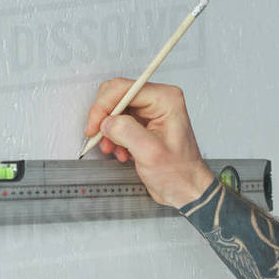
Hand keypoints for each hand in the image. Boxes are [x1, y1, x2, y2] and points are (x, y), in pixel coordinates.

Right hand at [84, 78, 215, 208]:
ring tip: (112, 147)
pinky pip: (118, 123)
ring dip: (108, 131)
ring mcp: (150, 113)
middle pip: (116, 96)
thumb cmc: (179, 173)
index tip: (94, 125)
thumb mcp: (150, 153)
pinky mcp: (142, 125)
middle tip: (97, 134)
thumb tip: (107, 122)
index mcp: (165, 100)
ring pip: (115, 111)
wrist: (184, 189)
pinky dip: (113, 138)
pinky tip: (120, 151)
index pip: (124, 89)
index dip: (104, 106)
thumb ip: (127, 132)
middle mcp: (158, 102)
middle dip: (103, 117)